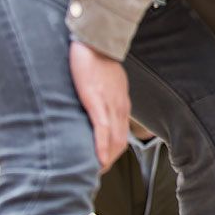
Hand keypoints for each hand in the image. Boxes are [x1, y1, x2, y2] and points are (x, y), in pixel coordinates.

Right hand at [69, 41, 129, 171]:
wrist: (95, 41)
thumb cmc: (96, 59)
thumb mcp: (104, 80)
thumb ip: (102, 94)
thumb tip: (94, 102)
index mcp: (120, 102)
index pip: (120, 133)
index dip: (112, 151)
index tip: (102, 163)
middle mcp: (120, 107)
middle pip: (119, 142)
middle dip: (109, 160)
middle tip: (96, 172)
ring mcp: (110, 105)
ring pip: (113, 140)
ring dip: (106, 158)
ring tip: (95, 171)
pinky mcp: (97, 101)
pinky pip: (102, 129)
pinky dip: (101, 146)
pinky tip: (97, 159)